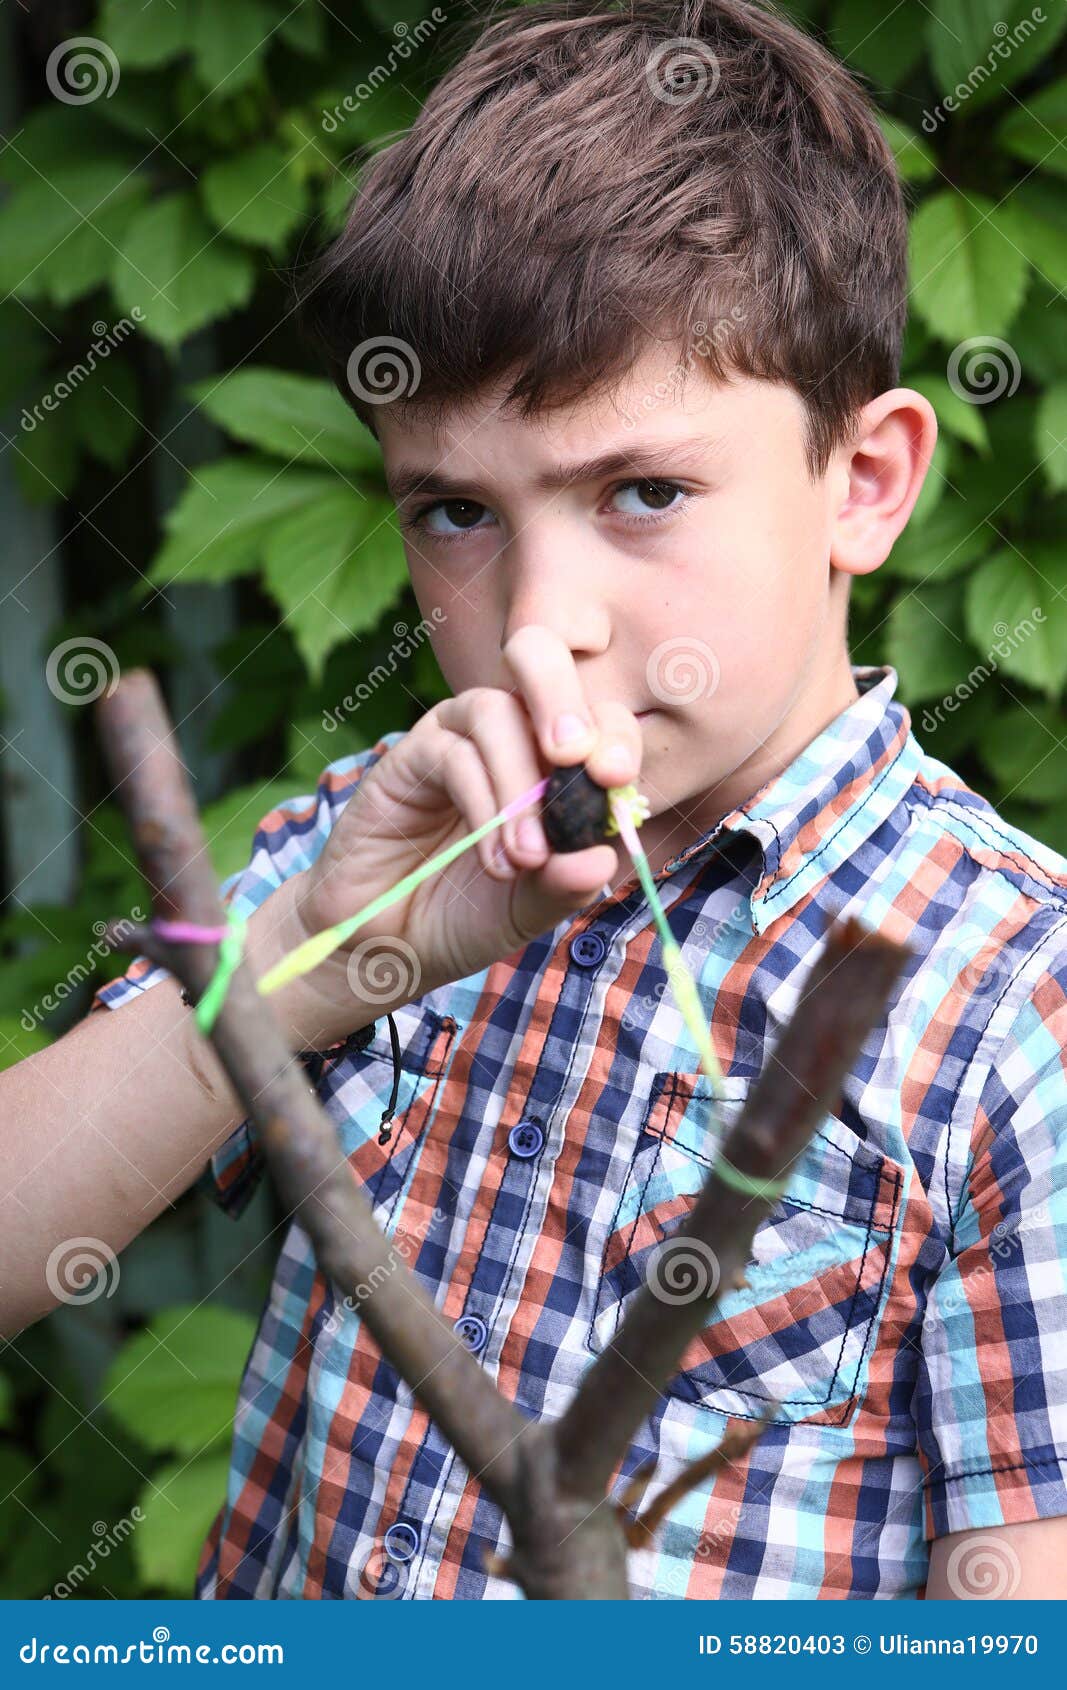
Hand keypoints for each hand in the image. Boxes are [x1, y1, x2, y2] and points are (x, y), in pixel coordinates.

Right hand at [287, 626, 642, 1043]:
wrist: (387, 942)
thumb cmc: (466, 914)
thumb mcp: (529, 909)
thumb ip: (565, 885)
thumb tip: (605, 857)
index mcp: (549, 758)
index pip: (595, 717)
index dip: (616, 736)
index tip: (619, 783)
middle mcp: (505, 733)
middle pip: (540, 664)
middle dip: (569, 704)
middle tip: (588, 765)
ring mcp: (454, 739)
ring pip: (495, 710)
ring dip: (521, 783)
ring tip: (528, 854)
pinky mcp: (407, 756)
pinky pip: (452, 753)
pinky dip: (483, 803)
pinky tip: (494, 859)